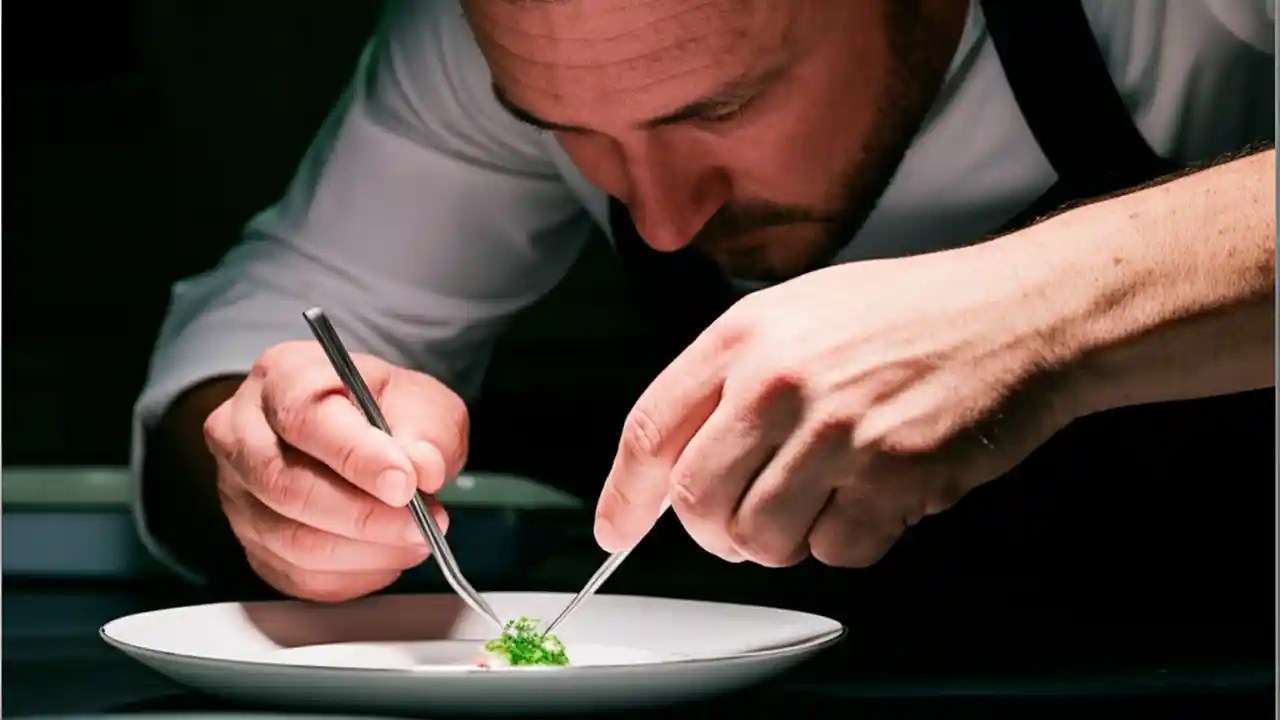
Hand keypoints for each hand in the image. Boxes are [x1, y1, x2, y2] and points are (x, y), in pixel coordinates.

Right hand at [203, 341, 468, 600]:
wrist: (357, 433)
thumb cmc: (381, 409)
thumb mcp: (420, 400)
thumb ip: (426, 430)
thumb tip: (424, 468)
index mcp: (282, 376)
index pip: (304, 417)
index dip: (357, 456)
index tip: (405, 483)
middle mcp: (242, 431)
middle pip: (287, 486)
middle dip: (367, 515)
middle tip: (423, 522)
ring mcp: (237, 492)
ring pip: (292, 540)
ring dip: (367, 550)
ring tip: (416, 538)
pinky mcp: (251, 543)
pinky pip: (298, 575)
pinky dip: (354, 575)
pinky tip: (387, 554)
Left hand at [594, 240, 1078, 566]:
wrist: (1019, 313)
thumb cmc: (912, 312)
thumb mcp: (800, 312)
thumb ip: (733, 377)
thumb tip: (680, 456)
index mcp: (744, 335)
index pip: (650, 429)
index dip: (623, 493)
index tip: (615, 528)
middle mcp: (779, 381)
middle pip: (696, 500)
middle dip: (711, 530)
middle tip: (740, 524)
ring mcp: (836, 431)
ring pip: (761, 537)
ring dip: (784, 539)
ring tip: (822, 499)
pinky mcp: (893, 475)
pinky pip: (837, 551)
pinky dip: (849, 541)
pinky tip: (875, 496)